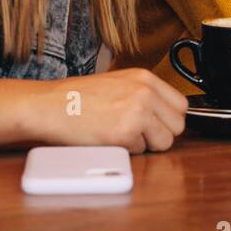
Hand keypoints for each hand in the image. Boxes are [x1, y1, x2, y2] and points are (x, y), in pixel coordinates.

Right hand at [28, 68, 188, 153]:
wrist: (49, 105)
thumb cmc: (78, 97)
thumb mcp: (118, 83)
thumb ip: (144, 94)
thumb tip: (166, 113)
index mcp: (145, 78)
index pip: (181, 105)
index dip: (169, 119)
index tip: (158, 124)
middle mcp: (145, 93)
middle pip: (178, 125)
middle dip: (161, 134)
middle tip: (138, 134)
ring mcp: (137, 112)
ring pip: (164, 142)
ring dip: (146, 144)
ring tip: (121, 134)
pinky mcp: (125, 133)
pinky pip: (141, 151)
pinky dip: (127, 150)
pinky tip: (109, 138)